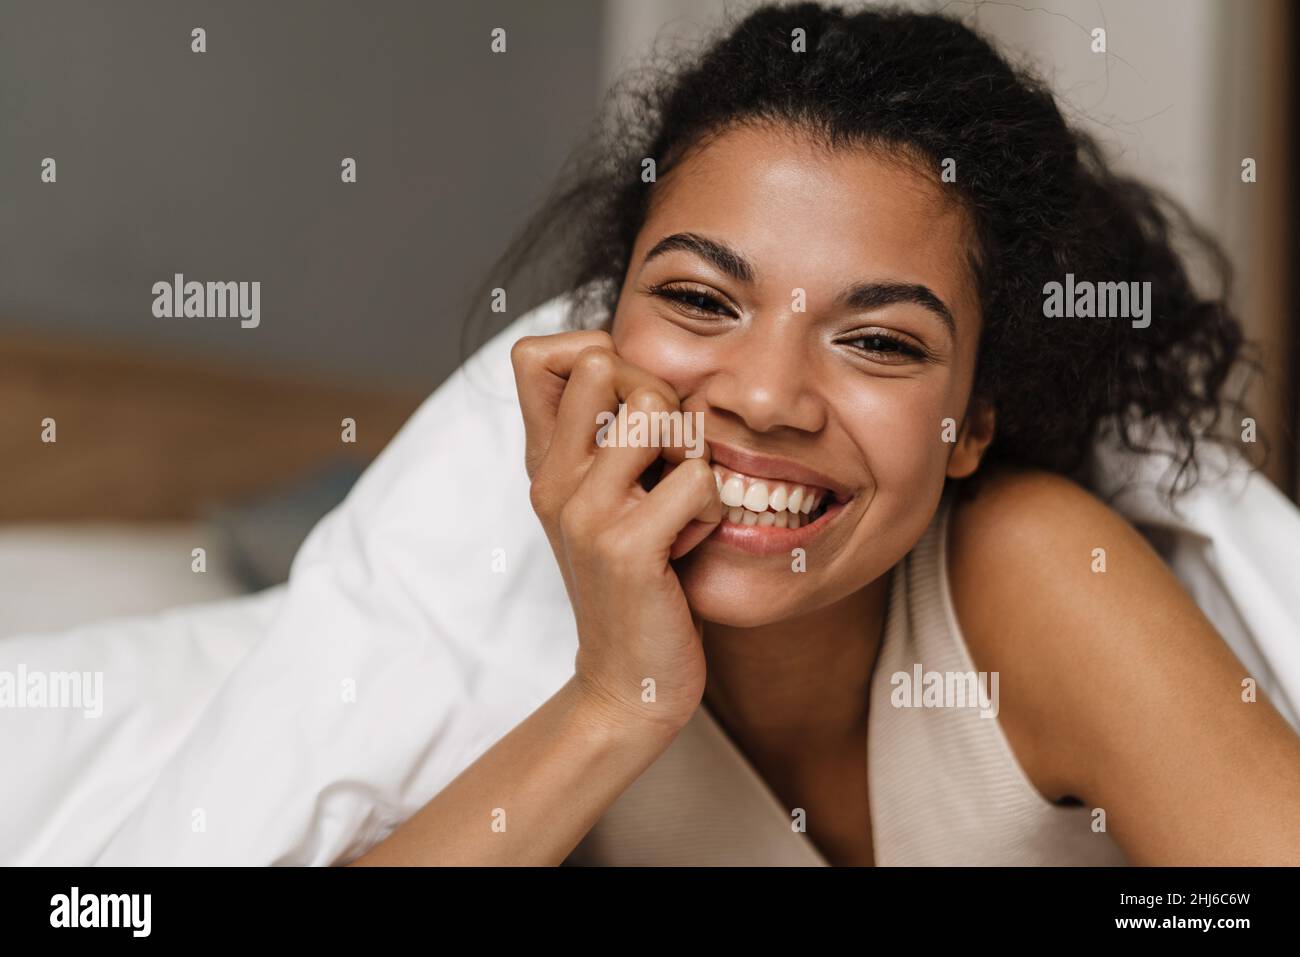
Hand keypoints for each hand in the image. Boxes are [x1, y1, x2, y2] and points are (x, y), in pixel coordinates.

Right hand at [510, 330, 719, 731]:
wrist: (626, 681)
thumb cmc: (634, 582)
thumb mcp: (603, 502)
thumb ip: (601, 436)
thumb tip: (619, 358)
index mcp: (545, 463)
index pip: (534, 354)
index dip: (594, 353)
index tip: (629, 403)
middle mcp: (553, 479)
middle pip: (604, 362)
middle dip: (660, 395)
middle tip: (670, 459)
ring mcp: (584, 512)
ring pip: (659, 411)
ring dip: (693, 455)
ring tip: (680, 504)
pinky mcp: (626, 547)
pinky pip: (698, 480)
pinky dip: (711, 510)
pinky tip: (689, 546)